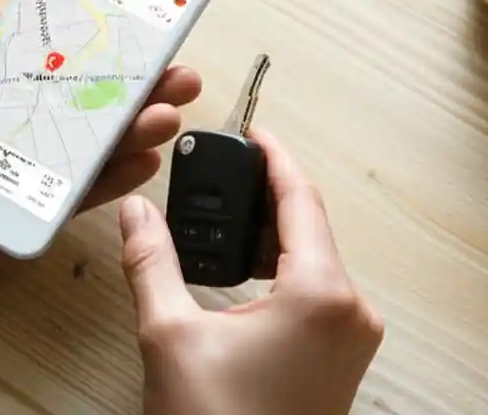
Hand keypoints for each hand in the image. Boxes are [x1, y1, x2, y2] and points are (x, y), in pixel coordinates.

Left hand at [0, 6, 202, 346]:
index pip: (28, 64)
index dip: (74, 46)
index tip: (118, 27)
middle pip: (69, 102)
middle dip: (122, 86)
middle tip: (174, 69)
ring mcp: (11, 178)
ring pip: (82, 147)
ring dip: (130, 128)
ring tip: (171, 109)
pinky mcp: (23, 221)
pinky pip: (75, 196)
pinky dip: (113, 179)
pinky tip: (146, 158)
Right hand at [118, 128, 383, 414]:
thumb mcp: (170, 335)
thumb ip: (152, 262)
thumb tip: (136, 214)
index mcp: (323, 294)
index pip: (301, 199)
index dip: (273, 156)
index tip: (252, 129)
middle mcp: (351, 311)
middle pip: (310, 226)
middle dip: (263, 196)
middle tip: (220, 172)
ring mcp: (351, 338)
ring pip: (313, 259)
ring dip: (269, 236)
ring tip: (220, 220)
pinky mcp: (340, 359)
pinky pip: (316, 292)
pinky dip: (280, 270)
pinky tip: (240, 271)